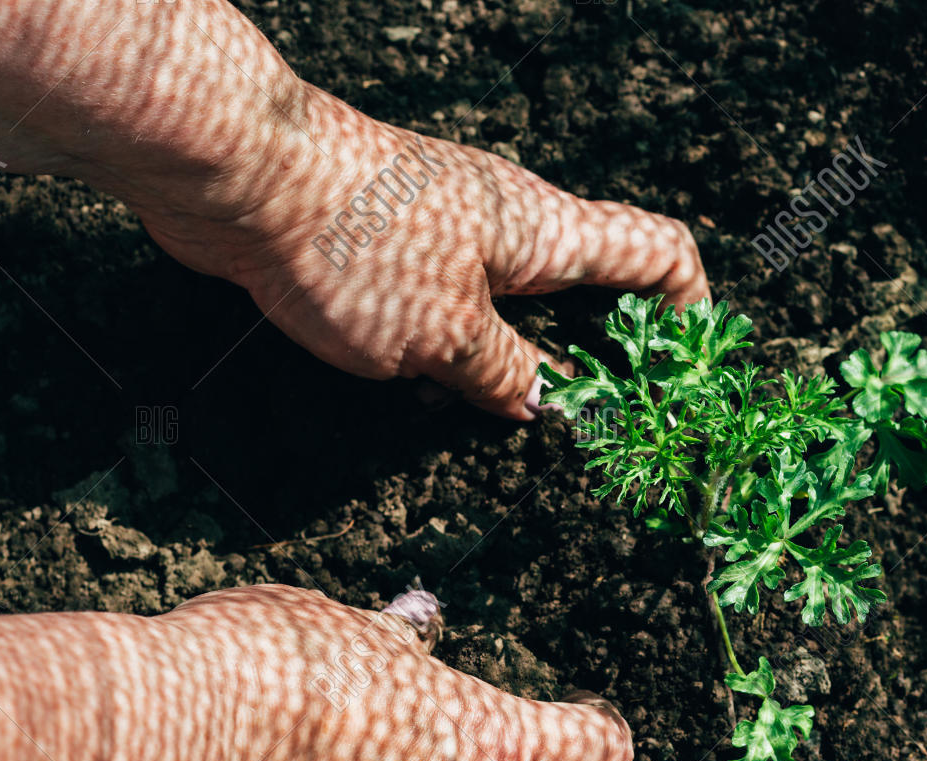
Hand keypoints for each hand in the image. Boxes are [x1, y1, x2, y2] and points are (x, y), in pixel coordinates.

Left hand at [137, 89, 709, 418]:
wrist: (237, 174)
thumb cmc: (355, 241)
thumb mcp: (447, 335)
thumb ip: (507, 375)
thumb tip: (544, 402)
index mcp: (546, 234)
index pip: (659, 252)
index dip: (689, 307)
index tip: (684, 365)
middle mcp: (507, 222)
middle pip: (588, 285)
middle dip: (596, 354)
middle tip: (593, 420)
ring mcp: (448, 227)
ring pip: (510, 302)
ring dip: (512, 361)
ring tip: (497, 419)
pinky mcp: (392, 240)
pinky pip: (445, 301)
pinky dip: (449, 347)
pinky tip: (418, 389)